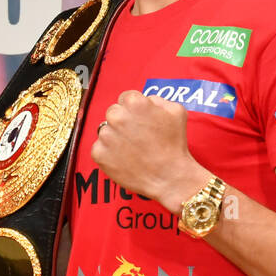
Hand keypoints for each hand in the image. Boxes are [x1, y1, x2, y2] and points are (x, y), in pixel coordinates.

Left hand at [89, 90, 206, 211]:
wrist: (169, 177)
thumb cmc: (174, 144)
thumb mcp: (176, 111)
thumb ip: (157, 100)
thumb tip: (145, 100)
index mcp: (134, 102)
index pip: (126, 98)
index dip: (134, 109)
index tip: (140, 120)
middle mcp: (117, 117)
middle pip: (114, 112)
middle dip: (123, 121)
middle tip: (137, 136)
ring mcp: (106, 136)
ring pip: (106, 131)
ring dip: (116, 137)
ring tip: (133, 149)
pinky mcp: (99, 154)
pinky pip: (99, 148)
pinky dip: (109, 153)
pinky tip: (125, 158)